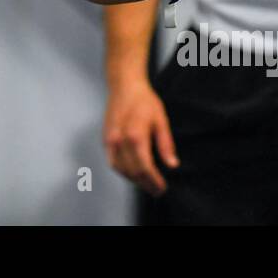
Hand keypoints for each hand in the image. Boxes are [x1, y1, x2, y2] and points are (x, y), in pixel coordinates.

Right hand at [103, 78, 177, 195]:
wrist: (124, 86)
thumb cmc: (144, 100)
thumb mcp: (161, 120)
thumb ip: (166, 144)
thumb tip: (172, 165)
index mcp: (135, 136)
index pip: (144, 168)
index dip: (154, 181)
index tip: (162, 188)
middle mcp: (119, 141)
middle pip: (132, 172)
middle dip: (145, 184)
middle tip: (157, 191)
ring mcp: (110, 140)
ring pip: (120, 169)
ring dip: (134, 180)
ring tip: (147, 184)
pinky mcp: (105, 139)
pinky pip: (112, 162)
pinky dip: (123, 171)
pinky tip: (133, 173)